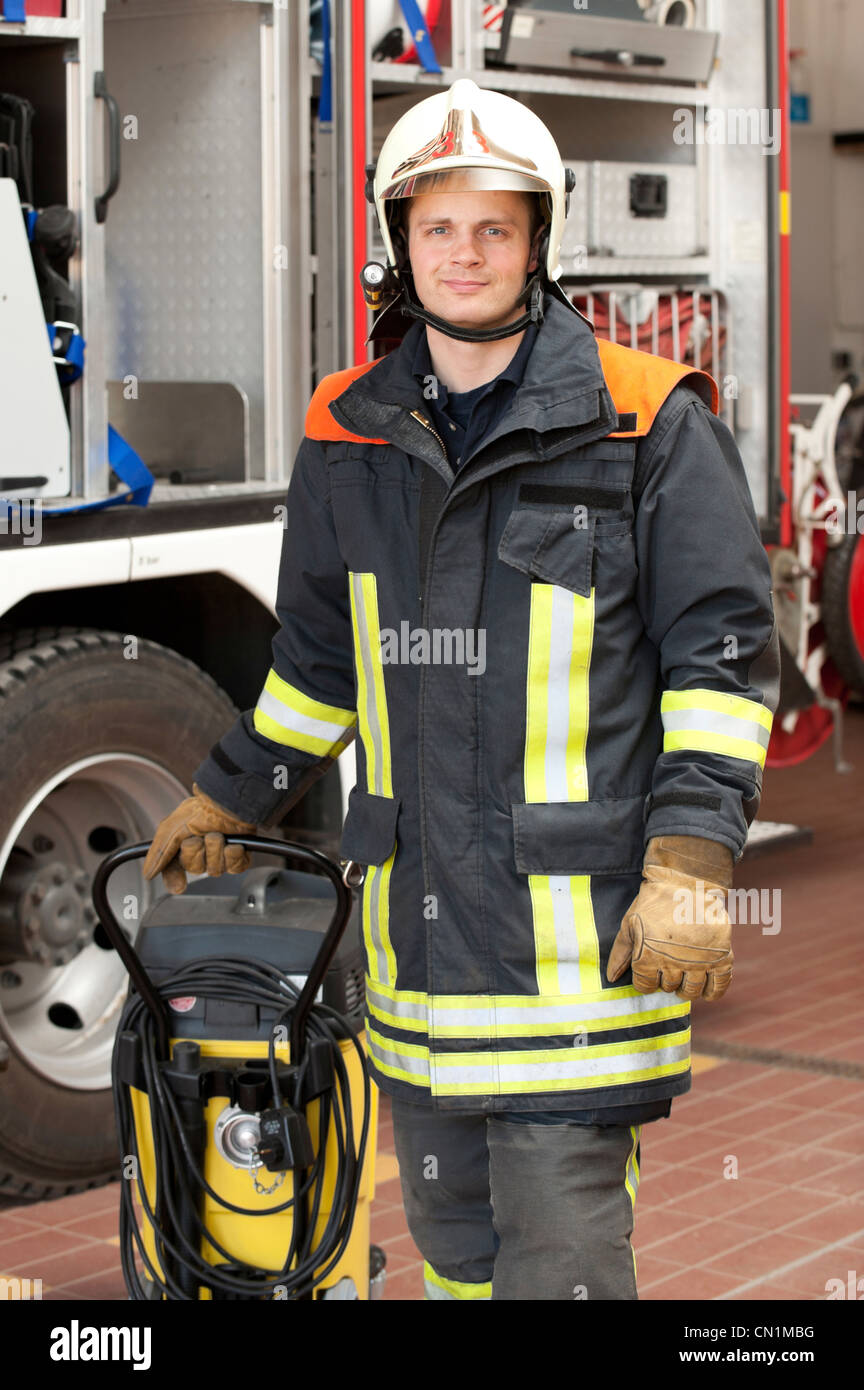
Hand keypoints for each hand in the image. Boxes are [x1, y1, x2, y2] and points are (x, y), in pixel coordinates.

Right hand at [141, 783, 256, 894]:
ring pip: (215, 869)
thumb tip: (148, 873)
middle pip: (196, 869)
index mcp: (183, 845)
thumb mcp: (171, 828)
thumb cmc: (202, 809)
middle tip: (199, 837)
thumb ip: (159, 852)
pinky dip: (232, 854)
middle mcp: (202, 851)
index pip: (174, 869)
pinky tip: (232, 843)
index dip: (175, 878)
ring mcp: (221, 854)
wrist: (228, 802)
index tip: (179, 885)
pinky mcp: (239, 856)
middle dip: (197, 853)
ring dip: (215, 850)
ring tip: (217, 835)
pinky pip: (234, 867)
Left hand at [606, 835, 733, 1000]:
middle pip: (668, 988)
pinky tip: (706, 991)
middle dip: (665, 980)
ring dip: (685, 987)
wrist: (688, 881)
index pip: (645, 986)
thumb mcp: (630, 923)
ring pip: (690, 991)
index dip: (646, 979)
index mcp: (648, 956)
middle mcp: (674, 963)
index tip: (650, 969)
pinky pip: (719, 985)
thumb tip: (611, 978)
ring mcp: (699, 961)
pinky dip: (713, 992)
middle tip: (668, 966)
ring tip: (684, 977)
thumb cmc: (655, 901)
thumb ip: (620, 953)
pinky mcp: (721, 957)